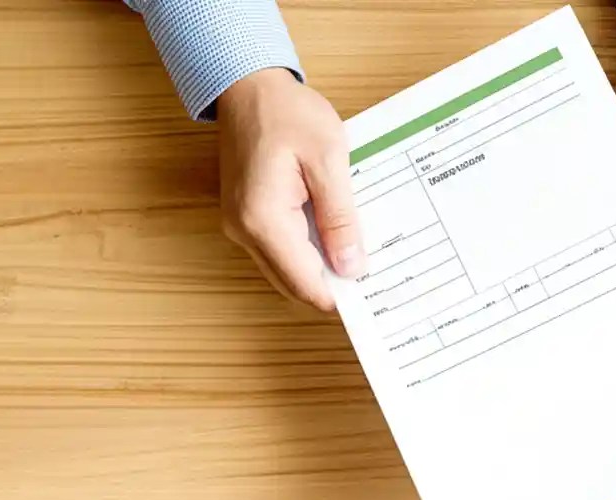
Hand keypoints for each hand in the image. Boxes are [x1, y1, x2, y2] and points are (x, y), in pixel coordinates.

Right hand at [218, 68, 364, 309]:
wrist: (248, 87)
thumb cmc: (287, 113)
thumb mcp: (328, 160)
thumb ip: (340, 218)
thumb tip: (351, 267)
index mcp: (264, 220)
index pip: (305, 284)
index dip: (340, 297)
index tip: (373, 295)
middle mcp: (245, 231)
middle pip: (294, 284)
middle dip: (333, 285)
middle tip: (373, 274)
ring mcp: (242, 226)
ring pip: (287, 270)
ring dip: (321, 267)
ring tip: (357, 250)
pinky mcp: (246, 218)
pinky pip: (280, 249)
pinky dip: (308, 250)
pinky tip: (334, 233)